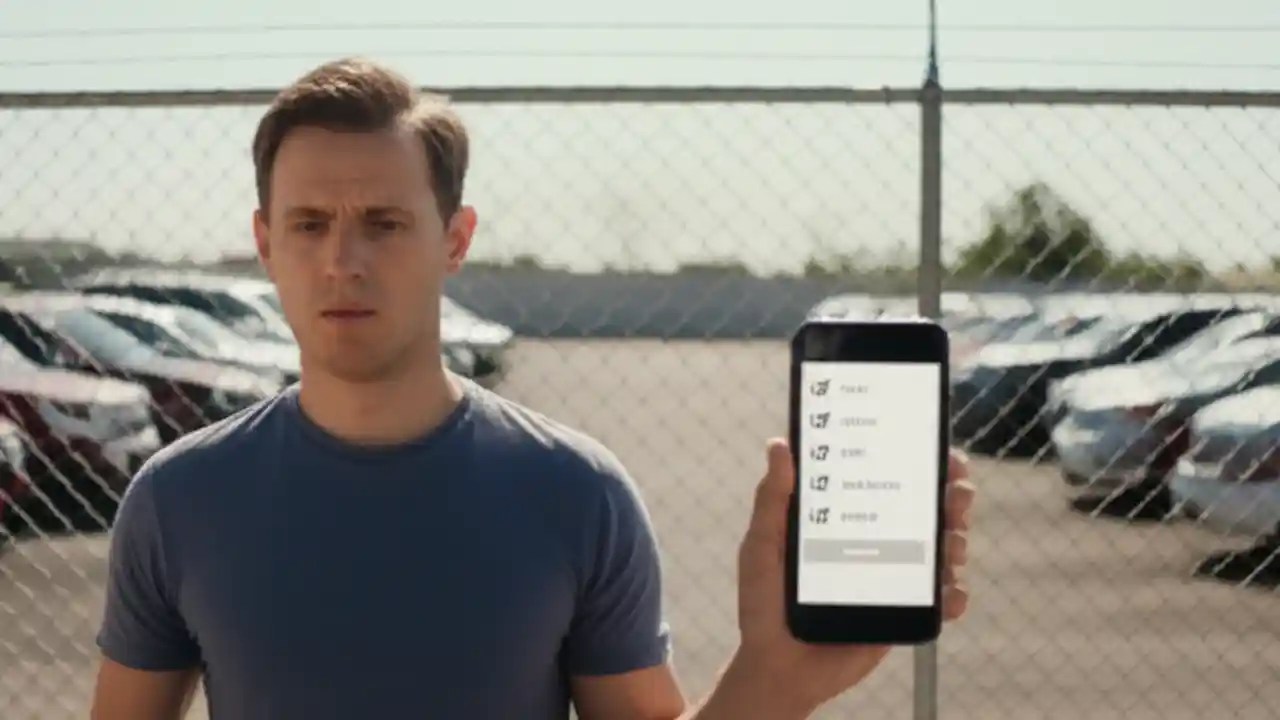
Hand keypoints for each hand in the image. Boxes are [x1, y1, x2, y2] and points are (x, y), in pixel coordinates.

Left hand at [729, 438, 974, 715]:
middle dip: (954, 496)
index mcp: (846, 517)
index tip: (941, 453)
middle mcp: (876, 540)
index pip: (889, 478)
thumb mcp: (762, 546)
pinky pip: (941, 600)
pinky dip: (954, 594)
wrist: (778, 668)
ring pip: (943, 549)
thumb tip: (778, 445)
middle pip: (928, 509)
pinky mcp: (903, 611)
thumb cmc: (764, 603)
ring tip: (950, 547)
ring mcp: (893, 576)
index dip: (921, 461)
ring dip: (956, 541)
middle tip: (956, 497)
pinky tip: (949, 593)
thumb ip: (771, 500)